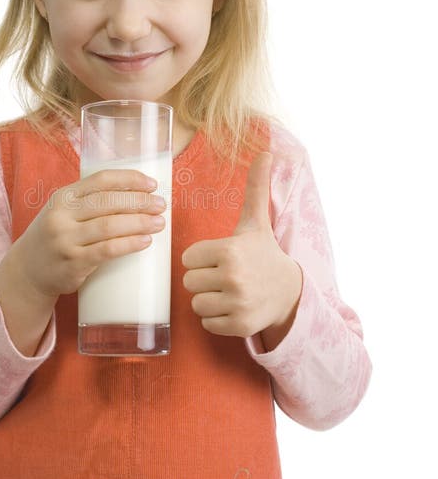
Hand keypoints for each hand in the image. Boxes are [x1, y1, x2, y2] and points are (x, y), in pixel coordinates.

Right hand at [10, 169, 166, 298]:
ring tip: (159, 223)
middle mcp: (62, 215)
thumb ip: (90, 201)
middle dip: (140, 202)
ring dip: (139, 222)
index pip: (101, 180)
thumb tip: (138, 195)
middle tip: (161, 206)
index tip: (152, 184)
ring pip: (110, 226)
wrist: (28, 269)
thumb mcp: (64, 211)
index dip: (130, 179)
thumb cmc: (56, 236)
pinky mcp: (73, 263)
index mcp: (63, 196)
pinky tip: (145, 241)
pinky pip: (107, 250)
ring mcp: (66, 239)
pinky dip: (129, 244)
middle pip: (108, 202)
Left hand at [181, 152, 302, 343]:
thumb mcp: (256, 222)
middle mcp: (233, 277)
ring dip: (209, 300)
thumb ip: (255, 188)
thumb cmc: (264, 253)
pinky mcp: (239, 326)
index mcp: (230, 250)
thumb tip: (266, 152)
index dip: (201, 258)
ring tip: (229, 292)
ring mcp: (237, 303)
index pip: (188, 258)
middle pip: (189, 282)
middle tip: (224, 276)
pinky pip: (207, 324)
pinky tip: (234, 307)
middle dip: (203, 280)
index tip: (220, 257)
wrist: (290, 292)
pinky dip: (217, 319)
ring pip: (196, 304)